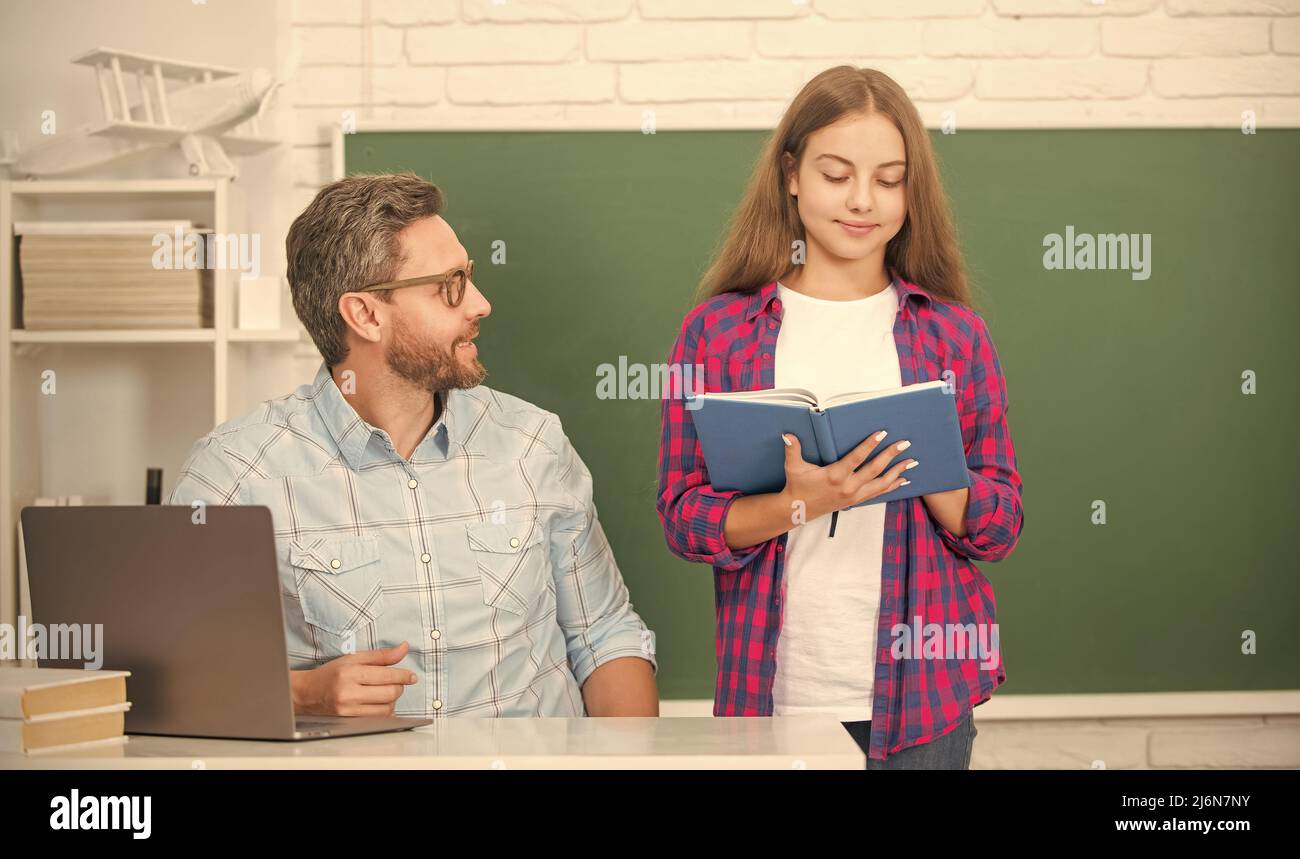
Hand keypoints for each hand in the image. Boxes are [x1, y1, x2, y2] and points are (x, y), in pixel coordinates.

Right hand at [290, 641, 418, 716]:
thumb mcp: (354, 658)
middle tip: (395, 682)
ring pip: (386, 708)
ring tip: (385, 692)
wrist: (307, 693)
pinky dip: (384, 710)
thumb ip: (381, 655)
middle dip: (398, 687)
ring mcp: (348, 709)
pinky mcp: (349, 721)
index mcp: (351, 672)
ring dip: (392, 700)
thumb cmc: (330, 674)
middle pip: (389, 693)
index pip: (386, 676)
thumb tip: (404, 648)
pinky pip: (377, 719)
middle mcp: (349, 692)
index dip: (403, 676)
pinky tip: (379, 703)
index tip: (411, 676)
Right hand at [779, 430, 915, 522]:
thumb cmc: (797, 486)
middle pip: (875, 469)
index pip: (857, 458)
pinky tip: (903, 479)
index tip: (882, 433)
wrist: (798, 510)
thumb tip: (788, 435)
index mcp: (835, 476)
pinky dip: (892, 486)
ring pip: (881, 483)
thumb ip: (793, 450)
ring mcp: (854, 495)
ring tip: (912, 462)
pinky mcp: (856, 501)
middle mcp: (848, 487)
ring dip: (898, 472)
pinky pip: (878, 493)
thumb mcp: (794, 468)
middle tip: (904, 443)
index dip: (870, 445)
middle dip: (891, 455)